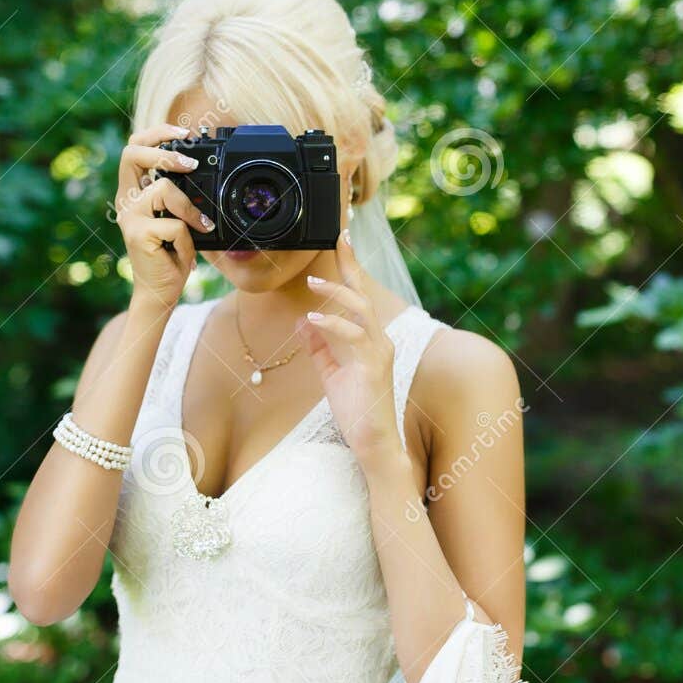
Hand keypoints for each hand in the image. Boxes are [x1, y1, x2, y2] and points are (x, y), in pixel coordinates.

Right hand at [114, 124, 215, 309]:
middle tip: (192, 164)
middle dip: (165, 152)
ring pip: (164, 189)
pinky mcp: (138, 234)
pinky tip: (184, 254)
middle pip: (133, 153)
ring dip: (190, 210)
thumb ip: (180, 196)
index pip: (135, 148)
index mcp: (134, 192)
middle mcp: (127, 201)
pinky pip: (175, 224)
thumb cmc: (171, 256)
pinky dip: (188, 239)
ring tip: (199, 228)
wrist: (160, 292)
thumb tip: (202, 171)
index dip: (157, 134)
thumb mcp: (178, 219)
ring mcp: (129, 217)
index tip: (184, 134)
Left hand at [299, 231, 401, 470]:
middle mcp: (379, 341)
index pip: (361, 298)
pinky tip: (314, 318)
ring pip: (361, 309)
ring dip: (336, 293)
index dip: (352, 269)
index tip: (343, 242)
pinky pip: (353, 336)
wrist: (374, 444)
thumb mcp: (331, 374)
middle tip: (338, 239)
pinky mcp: (373, 367)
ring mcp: (379, 352)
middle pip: (365, 294)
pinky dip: (333, 324)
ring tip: (313, 282)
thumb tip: (302, 320)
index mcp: (371, 341)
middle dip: (352, 265)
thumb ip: (319, 347)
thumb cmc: (356, 411)